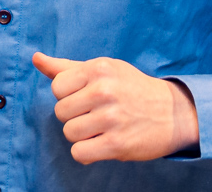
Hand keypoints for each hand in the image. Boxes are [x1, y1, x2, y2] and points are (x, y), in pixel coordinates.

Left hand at [32, 53, 198, 163]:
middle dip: (75, 116)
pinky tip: (102, 143)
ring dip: (82, 136)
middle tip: (98, 114)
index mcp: (98, 69)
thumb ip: (66, 67)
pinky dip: (87, 153)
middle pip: (60, 112)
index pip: (57, 87)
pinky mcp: (117, 144)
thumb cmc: (131, 89)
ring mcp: (111, 118)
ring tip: (102, 128)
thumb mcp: (103, 70)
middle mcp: (104, 91)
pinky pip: (79, 153)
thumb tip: (36, 58)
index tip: (88, 97)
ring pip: (69, 133)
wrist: (175, 113)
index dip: (69, 96)